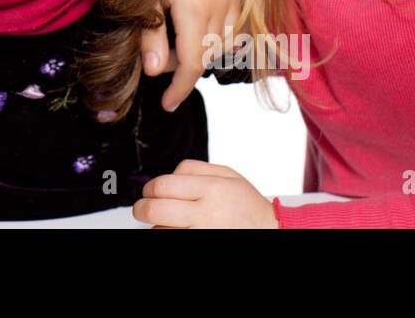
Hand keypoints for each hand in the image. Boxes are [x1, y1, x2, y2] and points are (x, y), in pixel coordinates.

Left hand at [132, 160, 278, 228]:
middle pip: (156, 209)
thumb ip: (195, 170)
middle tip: (141, 209)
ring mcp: (204, 233)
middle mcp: (207, 213)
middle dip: (141, 209)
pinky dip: (169, 234)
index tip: (149, 192)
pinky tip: (178, 229)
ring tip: (169, 222)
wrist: (273, 231)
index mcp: (212, 189)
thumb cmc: (247, 205)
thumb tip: (167, 174)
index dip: (149, 188)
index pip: (163, 185)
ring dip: (158, 226)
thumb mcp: (229, 176)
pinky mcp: (203, 245)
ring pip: (161, 230)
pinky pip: (173, 240)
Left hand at [140, 0, 241, 110]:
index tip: (168, 103)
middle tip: (165, 67)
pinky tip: (207, 26)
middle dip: (186, 68)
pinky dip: (224, 32)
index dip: (180, 89)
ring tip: (182, 44)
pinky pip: (239, 20)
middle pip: (208, 55)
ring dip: (205, 50)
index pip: (192, 65)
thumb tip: (154, 73)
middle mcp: (223, 3)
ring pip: (226, 40)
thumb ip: (150, 33)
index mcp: (195, 8)